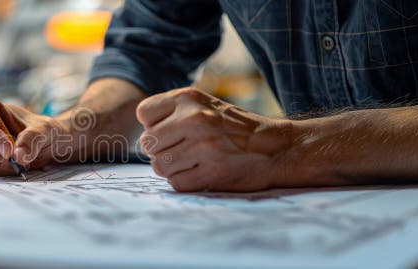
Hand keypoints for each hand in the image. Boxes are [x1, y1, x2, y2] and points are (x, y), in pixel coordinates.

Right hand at [0, 95, 69, 175]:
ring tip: (21, 162)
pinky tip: (15, 166)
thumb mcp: (44, 130)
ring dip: (0, 166)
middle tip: (19, 162)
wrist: (48, 144)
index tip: (9, 151)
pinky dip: (1, 172)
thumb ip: (32, 139)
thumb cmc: (44, 130)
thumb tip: (18, 156)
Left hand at [136, 87, 293, 191]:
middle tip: (185, 150)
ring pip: (159, 166)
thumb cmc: (233, 128)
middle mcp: (195, 118)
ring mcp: (204, 146)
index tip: (172, 130)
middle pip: (148, 144)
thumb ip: (171, 113)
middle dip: (162, 151)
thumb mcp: (203, 105)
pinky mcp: (213, 171)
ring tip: (194, 162)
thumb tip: (140, 137)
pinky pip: (176, 183)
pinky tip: (203, 173)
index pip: (144, 113)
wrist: (277, 148)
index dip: (154, 126)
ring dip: (172, 169)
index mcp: (189, 97)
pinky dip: (186, 182)